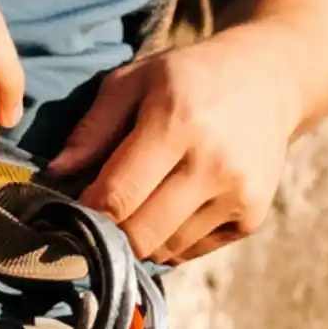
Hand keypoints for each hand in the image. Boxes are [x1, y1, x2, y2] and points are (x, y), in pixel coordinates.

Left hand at [46, 24, 301, 263]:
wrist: (272, 79)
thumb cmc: (190, 77)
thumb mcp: (136, 80)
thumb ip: (93, 128)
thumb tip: (56, 173)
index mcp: (177, 123)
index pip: (117, 196)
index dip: (85, 211)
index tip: (70, 208)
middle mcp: (213, 164)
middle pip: (140, 234)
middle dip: (108, 234)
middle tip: (95, 219)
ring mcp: (238, 194)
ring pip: (164, 250)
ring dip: (140, 238)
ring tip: (136, 207)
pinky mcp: (252, 216)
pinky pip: (192, 251)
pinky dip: (170, 240)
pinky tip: (170, 207)